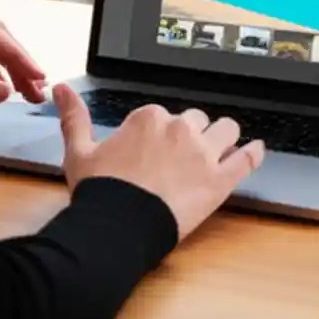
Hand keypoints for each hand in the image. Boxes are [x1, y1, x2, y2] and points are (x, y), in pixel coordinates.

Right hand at [54, 85, 264, 239]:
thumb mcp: (79, 152)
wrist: (118, 227)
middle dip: (191, 135)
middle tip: (182, 157)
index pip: (163, 115)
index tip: (154, 151)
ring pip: (226, 130)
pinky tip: (256, 150)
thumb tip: (61, 90)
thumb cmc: (99, 192)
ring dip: (224, 137)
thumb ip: (74, 117)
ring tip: (220, 149)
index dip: (160, 133)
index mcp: (148, 118)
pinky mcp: (220, 180)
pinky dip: (254, 153)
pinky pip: (246, 158)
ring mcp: (203, 153)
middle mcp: (180, 128)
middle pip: (196, 120)